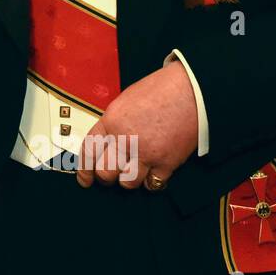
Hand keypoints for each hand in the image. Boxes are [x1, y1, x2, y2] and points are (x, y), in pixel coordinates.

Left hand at [76, 61, 197, 189]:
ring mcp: (145, 152)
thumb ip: (113, 124)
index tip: (85, 179)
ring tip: (135, 171)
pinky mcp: (166, 162)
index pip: (88, 151)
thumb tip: (106, 144)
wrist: (191, 91)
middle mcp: (124, 138)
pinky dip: (152, 181)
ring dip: (129, 180)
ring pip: (127, 182)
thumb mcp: (125, 102)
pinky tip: (154, 172)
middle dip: (107, 177)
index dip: (84, 169)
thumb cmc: (159, 92)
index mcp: (111, 121)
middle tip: (113, 175)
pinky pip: (152, 184)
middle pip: (105, 172)